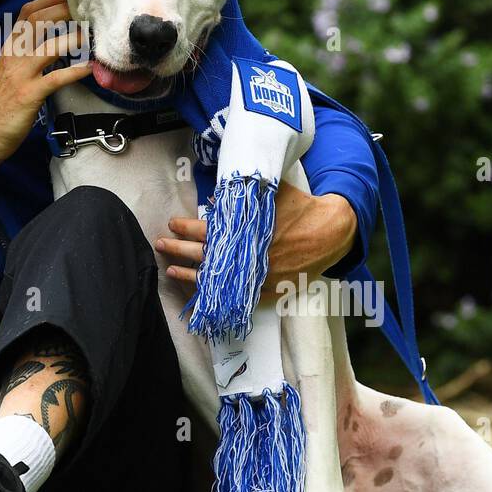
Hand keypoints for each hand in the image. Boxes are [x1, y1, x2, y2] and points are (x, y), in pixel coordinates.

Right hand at [0, 0, 93, 173]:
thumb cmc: (3, 104)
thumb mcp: (11, 70)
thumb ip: (28, 52)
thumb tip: (55, 38)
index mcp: (9, 47)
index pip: (27, 13)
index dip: (50, 0)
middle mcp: (12, 56)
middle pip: (37, 21)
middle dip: (64, 10)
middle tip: (88, 6)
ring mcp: (19, 75)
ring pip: (47, 47)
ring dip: (72, 38)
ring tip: (92, 34)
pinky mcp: (28, 95)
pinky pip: (54, 78)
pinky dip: (74, 71)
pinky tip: (89, 68)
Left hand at [155, 186, 356, 294]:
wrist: (331, 232)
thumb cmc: (300, 207)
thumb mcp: (272, 193)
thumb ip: (246, 195)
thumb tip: (219, 196)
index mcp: (248, 230)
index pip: (208, 229)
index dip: (187, 227)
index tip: (172, 224)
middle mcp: (250, 254)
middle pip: (206, 254)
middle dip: (179, 249)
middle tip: (160, 245)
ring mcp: (258, 275)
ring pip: (218, 279)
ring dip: (191, 274)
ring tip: (171, 271)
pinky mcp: (269, 289)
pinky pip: (238, 297)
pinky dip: (218, 298)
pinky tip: (201, 297)